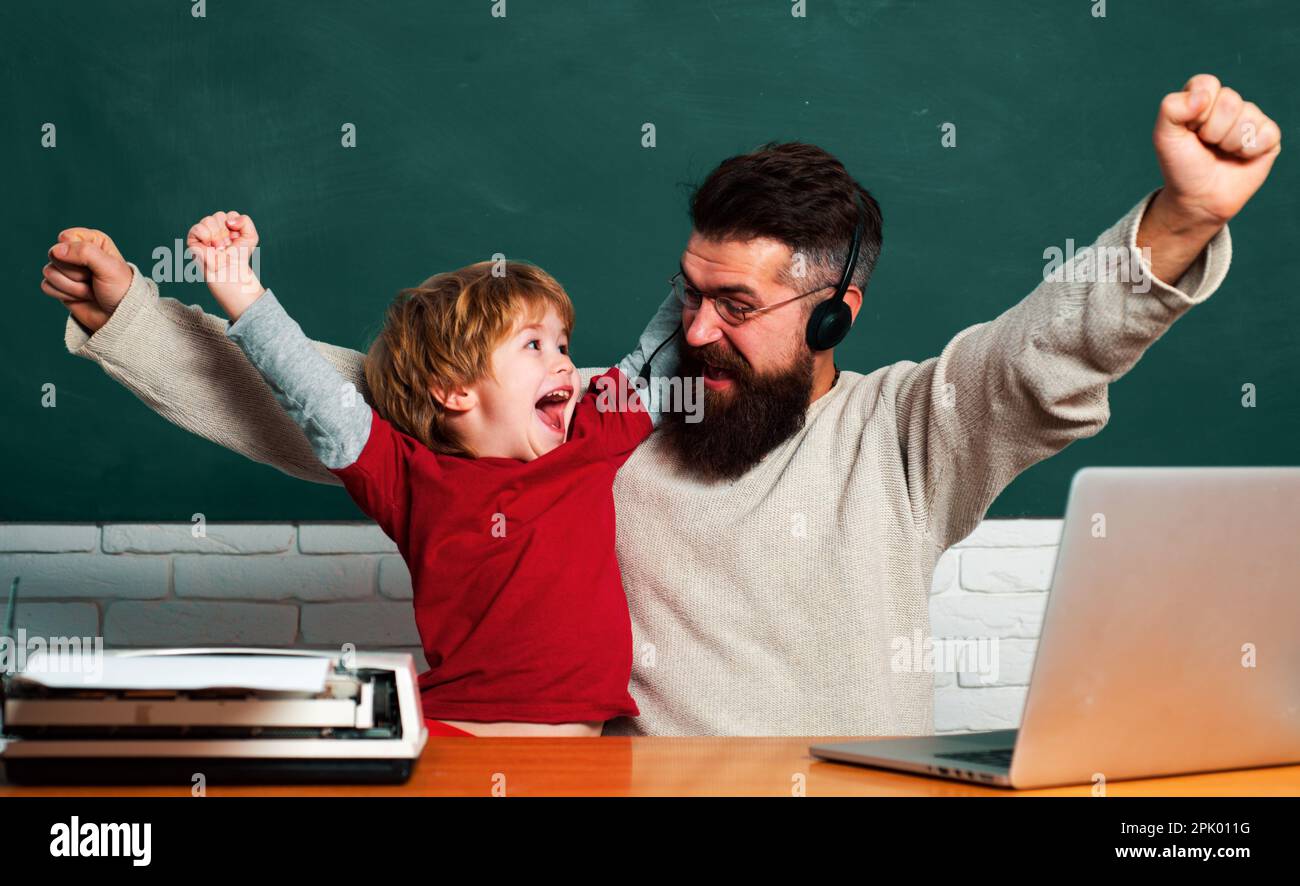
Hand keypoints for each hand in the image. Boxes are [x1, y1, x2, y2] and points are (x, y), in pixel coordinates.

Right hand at [41, 228, 133, 332]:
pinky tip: (80, 298)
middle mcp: (77, 252)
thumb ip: (84, 252)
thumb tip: (56, 251)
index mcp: (92, 241)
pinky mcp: (60, 286)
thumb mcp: (109, 267)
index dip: (77, 253)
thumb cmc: (120, 290)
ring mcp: (67, 270)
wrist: (119, 317)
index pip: (66, 237)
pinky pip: (46, 286)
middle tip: (94, 280)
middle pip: (55, 254)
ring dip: (72, 287)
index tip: (96, 264)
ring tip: (90, 291)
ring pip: (49, 271)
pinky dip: (64, 295)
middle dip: (75, 273)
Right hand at [187, 210, 263, 318]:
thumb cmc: (240, 256)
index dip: (236, 228)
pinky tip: (209, 247)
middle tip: (227, 246)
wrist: (230, 272)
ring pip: (208, 220)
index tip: (237, 241)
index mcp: (227, 225)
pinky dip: (205, 238)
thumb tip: (228, 221)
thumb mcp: (251, 237)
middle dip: (226, 232)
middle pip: (219, 216)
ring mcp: (203, 233)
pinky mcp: (193, 240)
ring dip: (216, 236)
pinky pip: (198, 229)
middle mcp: (214, 227)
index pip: (230, 215)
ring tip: (218, 248)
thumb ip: (245, 221)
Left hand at [1152, 74, 1281, 228]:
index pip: (1206, 83)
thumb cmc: (1181, 166)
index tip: (1189, 130)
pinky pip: (1267, 132)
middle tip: (1206, 145)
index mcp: (1201, 98)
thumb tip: (1201, 96)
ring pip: (1248, 116)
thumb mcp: (1164, 137)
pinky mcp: (1268, 136)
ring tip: (1221, 153)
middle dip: (1212, 130)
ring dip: (1229, 142)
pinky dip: (1250, 150)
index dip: (1197, 109)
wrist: (1198, 198)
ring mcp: (1249, 119)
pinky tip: (1240, 158)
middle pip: (1229, 100)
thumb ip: (1171, 109)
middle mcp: (1227, 104)